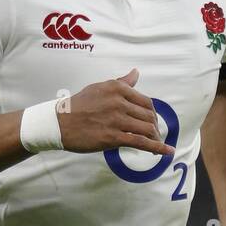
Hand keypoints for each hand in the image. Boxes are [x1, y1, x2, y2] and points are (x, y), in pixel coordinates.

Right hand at [57, 68, 174, 156]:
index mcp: (117, 88)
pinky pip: (141, 143)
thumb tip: (136, 73)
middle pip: (149, 116)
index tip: (152, 122)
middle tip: (154, 135)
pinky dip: (157, 148)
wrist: (58, 123)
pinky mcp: (113, 137)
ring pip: (147, 129)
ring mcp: (117, 120)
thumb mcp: (99, 88)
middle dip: (155, 127)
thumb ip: (121, 82)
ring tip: (157, 144)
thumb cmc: (77, 106)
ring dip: (156, 138)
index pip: (145, 101)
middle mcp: (119, 102)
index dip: (152, 114)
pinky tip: (166, 153)